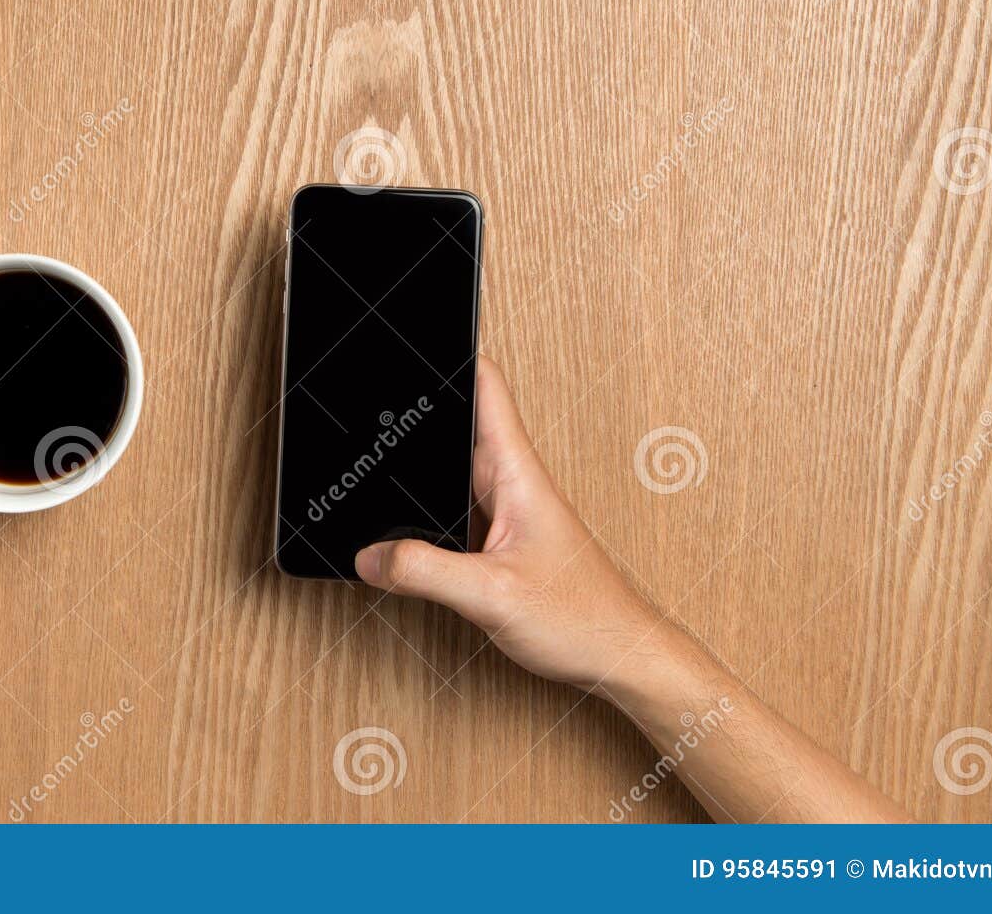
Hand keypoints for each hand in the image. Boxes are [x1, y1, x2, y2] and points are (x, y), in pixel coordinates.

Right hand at [354, 358, 667, 691]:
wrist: (621, 657)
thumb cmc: (583, 619)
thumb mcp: (490, 594)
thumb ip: (423, 571)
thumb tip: (370, 555)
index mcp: (516, 474)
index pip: (486, 387)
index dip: (453, 352)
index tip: (417, 335)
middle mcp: (511, 483)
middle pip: (457, 424)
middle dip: (416, 411)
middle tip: (370, 402)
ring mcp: (505, 511)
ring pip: (451, 470)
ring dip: (419, 467)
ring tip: (376, 466)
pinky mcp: (500, 539)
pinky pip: (452, 509)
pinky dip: (424, 511)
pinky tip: (403, 531)